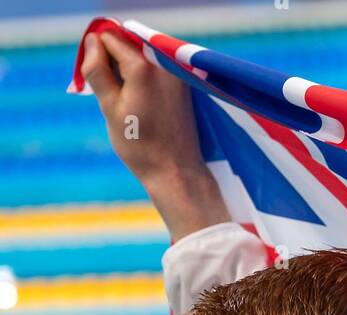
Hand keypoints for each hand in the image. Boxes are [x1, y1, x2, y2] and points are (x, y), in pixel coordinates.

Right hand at [81, 29, 229, 239]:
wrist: (177, 173)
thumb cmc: (141, 147)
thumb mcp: (109, 108)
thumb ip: (97, 70)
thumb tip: (92, 40)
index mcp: (143, 66)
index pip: (110, 37)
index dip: (96, 54)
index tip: (96, 83)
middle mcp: (163, 62)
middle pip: (127, 44)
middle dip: (113, 62)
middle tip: (112, 96)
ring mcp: (176, 72)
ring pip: (140, 55)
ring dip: (127, 71)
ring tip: (128, 104)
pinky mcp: (182, 83)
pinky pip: (154, 68)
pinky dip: (142, 79)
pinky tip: (141, 105)